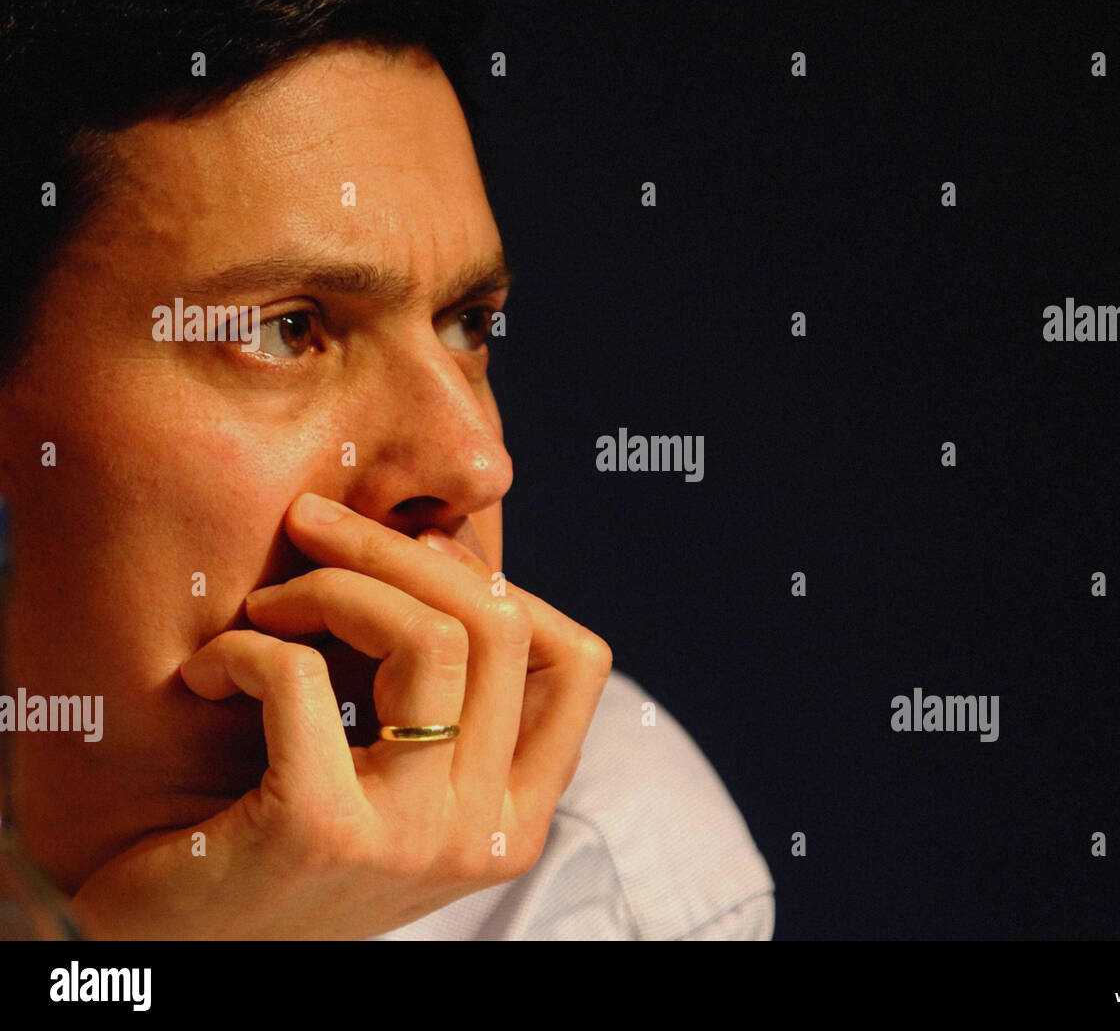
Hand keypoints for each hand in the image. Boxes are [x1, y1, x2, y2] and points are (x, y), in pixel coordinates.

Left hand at [70, 493, 611, 938]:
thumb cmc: (284, 842)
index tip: (418, 555)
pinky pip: (301, 677)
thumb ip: (445, 692)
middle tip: (313, 528)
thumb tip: (446, 541)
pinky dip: (243, 647)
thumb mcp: (398, 774)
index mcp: (518, 814)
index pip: (578, 662)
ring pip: (429, 638)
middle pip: (500, 626)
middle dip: (397, 548)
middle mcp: (487, 833)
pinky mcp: (322, 832)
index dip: (502, 585)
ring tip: (266, 605)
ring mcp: (413, 840)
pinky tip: (210, 670)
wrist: (181, 952)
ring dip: (331, 587)